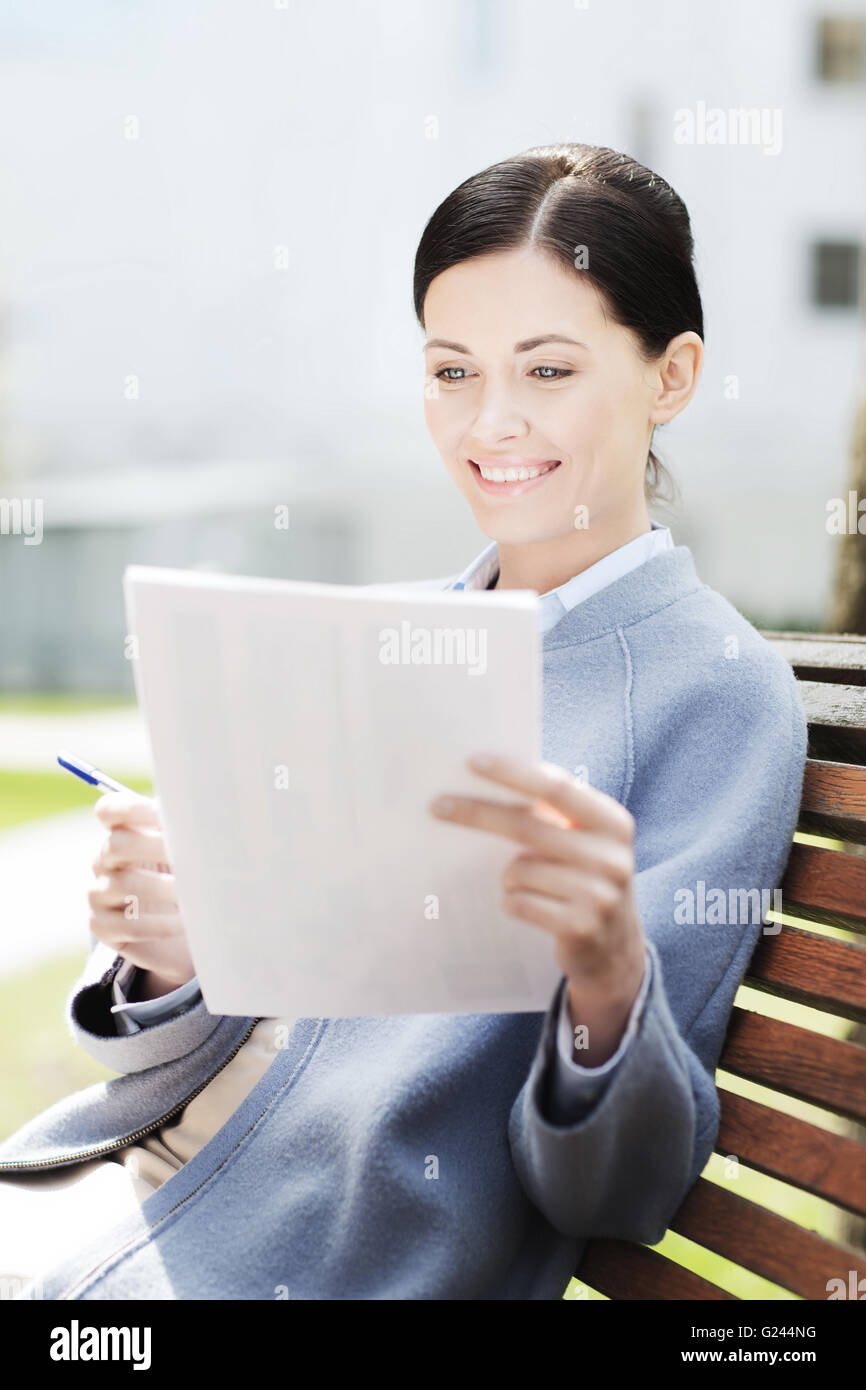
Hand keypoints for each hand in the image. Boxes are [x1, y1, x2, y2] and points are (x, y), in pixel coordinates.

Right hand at [88, 792, 194, 996]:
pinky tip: (182, 923)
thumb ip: (187, 830)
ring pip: (122, 885)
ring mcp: (100, 894)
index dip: (133, 808)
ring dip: (161, 888)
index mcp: (122, 833)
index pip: (110, 810)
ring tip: (193, 894)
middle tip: (189, 855)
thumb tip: (211, 812)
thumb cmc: (185, 880)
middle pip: (116, 844)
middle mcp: (105, 860)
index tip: (165, 812)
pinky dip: (158, 924)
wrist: (178, 932)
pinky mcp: (103, 927)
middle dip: (155, 847)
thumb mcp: (187, 852)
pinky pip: (126, 924)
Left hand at [429, 753, 646, 1065]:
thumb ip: (553, 814)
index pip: (557, 787)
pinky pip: (518, 903)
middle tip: (437, 806)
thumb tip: (485, 779)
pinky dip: (513, 902)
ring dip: (508, 877)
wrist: (615, 950)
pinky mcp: (580, 927)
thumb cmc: (584, 880)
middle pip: (528, 826)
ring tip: (531, 887)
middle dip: (477, 813)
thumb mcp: (584, 841)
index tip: (473, 761)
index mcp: (613, 823)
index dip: (513, 773)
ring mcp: (600, 895)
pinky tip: (535, 908)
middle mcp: (612, 856)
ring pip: (518, 870)